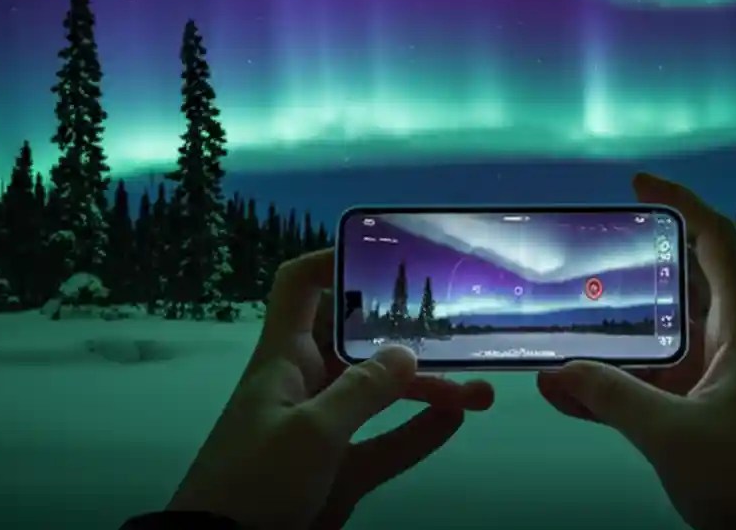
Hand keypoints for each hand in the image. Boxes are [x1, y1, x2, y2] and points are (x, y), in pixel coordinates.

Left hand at [168, 249, 494, 529]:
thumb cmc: (255, 480)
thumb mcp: (310, 432)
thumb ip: (362, 390)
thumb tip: (405, 350)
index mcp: (283, 359)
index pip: (299, 287)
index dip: (333, 260)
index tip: (383, 254)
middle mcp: (304, 385)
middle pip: (357, 341)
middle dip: (405, 335)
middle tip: (456, 331)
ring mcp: (323, 430)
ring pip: (381, 395)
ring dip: (427, 389)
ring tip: (480, 392)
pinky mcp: (337, 472)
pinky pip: (385, 443)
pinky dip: (419, 432)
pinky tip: (456, 420)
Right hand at [537, 173, 735, 529]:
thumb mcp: (673, 436)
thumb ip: (612, 398)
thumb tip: (557, 372)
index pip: (717, 241)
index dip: (681, 201)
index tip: (639, 184)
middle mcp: (731, 344)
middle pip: (678, 283)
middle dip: (629, 270)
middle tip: (581, 260)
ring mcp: (715, 379)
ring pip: (655, 338)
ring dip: (610, 337)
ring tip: (557, 329)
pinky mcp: (699, 413)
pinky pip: (648, 383)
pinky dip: (610, 384)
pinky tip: (565, 392)